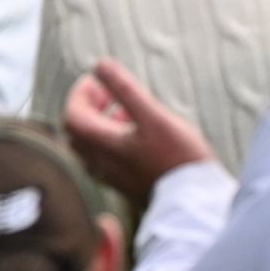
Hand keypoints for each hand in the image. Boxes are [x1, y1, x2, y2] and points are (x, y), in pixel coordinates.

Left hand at [63, 59, 213, 208]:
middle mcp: (103, 165)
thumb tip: (99, 64)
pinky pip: (106, 160)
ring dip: (101, 123)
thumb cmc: (178, 158)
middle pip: (78, 132)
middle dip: (88, 106)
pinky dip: (112, 141)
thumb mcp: (153, 116)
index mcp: (104, 146)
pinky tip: (137, 135)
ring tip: (126, 111)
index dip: (80, 94)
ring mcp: (115, 178)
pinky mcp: (129, 187)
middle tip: (109, 94)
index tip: (100, 81)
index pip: (71, 117)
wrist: (197, 206)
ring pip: (92, 147)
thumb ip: (124, 89)